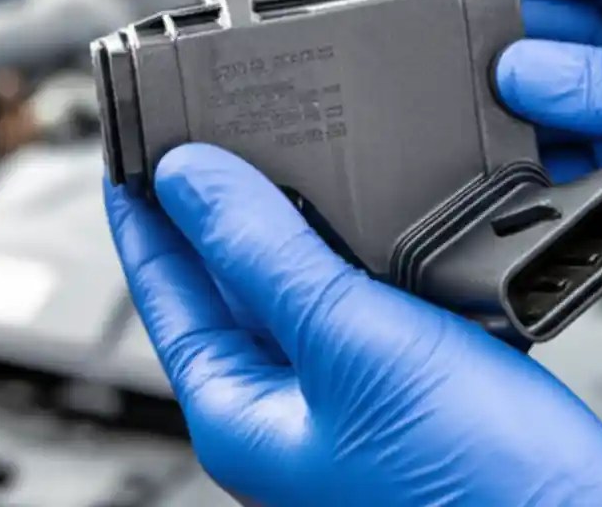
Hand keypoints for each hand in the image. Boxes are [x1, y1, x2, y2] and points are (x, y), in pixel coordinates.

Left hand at [106, 144, 601, 506]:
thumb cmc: (471, 484)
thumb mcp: (348, 339)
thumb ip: (263, 253)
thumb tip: (189, 181)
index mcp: (242, 413)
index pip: (164, 293)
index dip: (144, 215)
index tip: (130, 151)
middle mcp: (287, 408)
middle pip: (226, 286)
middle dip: (218, 208)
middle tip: (206, 129)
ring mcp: (348, 397)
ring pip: (297, 287)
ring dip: (290, 220)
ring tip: (279, 146)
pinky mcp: (408, 381)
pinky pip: (359, 299)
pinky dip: (355, 249)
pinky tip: (366, 205)